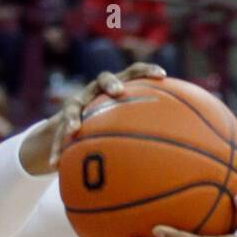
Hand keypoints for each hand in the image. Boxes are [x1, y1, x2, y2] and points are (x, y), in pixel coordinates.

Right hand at [20, 62, 165, 175]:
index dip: (146, 71)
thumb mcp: (126, 127)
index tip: (162, 75)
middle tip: (119, 92)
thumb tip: (182, 149)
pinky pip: (57, 136)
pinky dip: (57, 149)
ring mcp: (76, 104)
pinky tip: (55, 165)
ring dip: (74, 117)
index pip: (132, 73)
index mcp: (115, 89)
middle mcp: (95, 91)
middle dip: (111, 84)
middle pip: (103, 79)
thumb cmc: (108, 129)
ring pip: (72, 106)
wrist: (72, 130)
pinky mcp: (60, 122)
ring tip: (75, 130)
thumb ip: (148, 130)